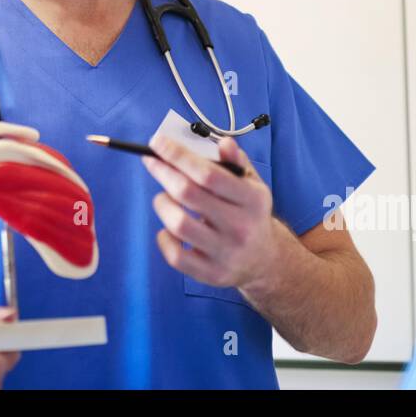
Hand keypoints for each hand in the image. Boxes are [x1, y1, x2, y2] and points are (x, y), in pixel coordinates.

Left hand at [144, 134, 277, 289]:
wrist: (264, 260)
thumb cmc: (250, 213)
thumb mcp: (252, 184)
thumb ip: (236, 162)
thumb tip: (224, 143)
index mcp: (252, 199)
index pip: (208, 174)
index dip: (179, 156)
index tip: (158, 142)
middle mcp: (240, 227)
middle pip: (189, 194)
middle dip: (164, 173)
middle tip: (151, 161)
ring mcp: (225, 253)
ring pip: (178, 224)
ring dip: (162, 204)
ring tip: (163, 197)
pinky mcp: (211, 274)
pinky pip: (175, 256)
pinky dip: (164, 238)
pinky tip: (168, 229)